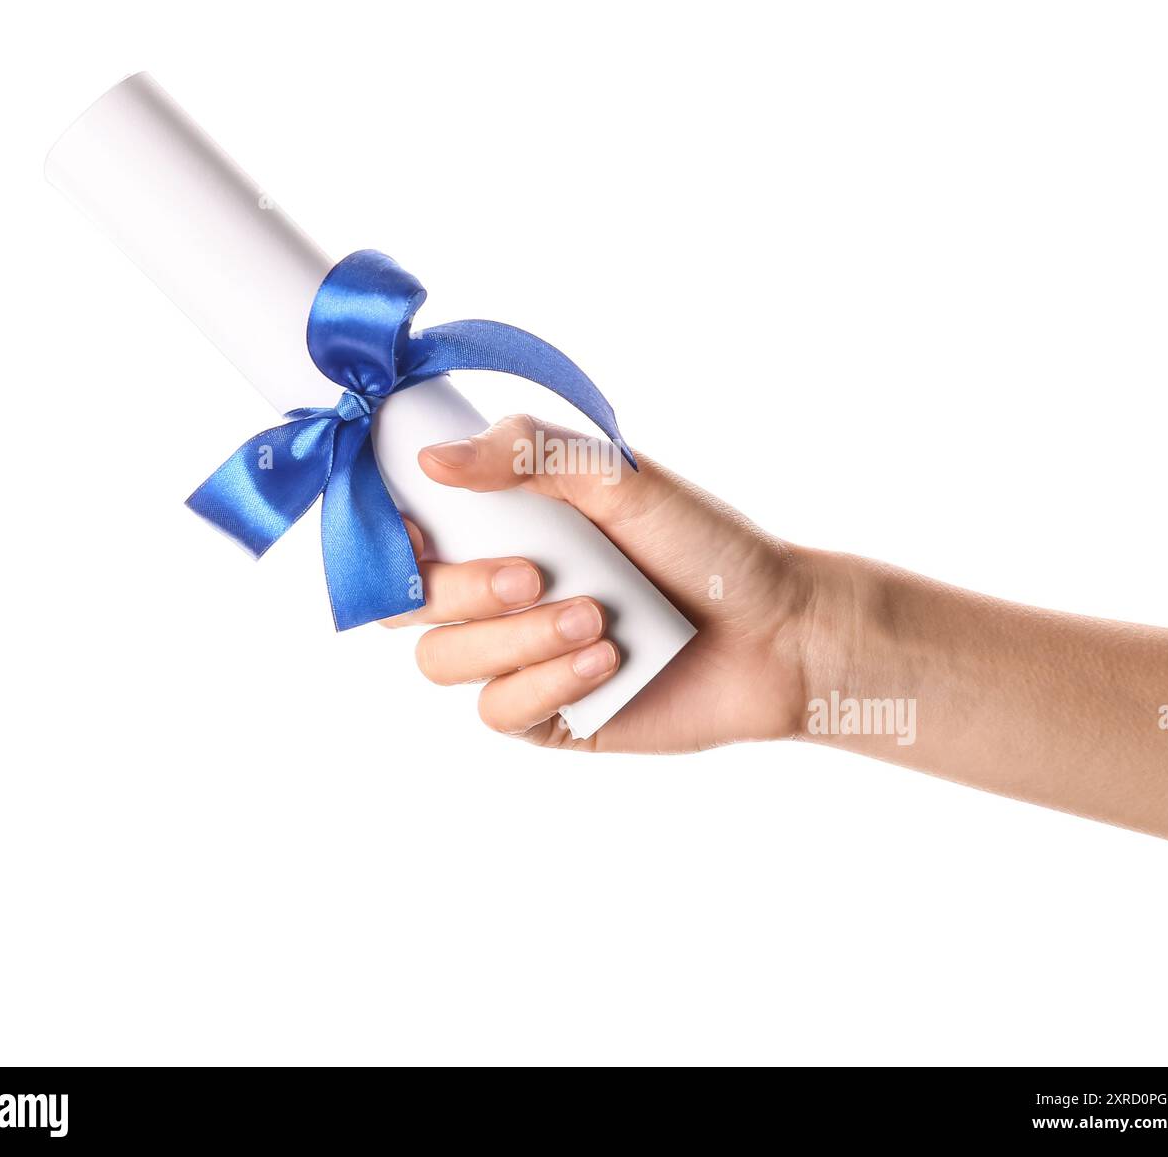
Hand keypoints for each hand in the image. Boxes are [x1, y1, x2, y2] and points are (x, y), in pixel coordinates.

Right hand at [383, 414, 819, 750]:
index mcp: (502, 525)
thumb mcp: (619, 477)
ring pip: (444, 662)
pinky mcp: (545, 713)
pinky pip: (497, 710)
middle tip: (535, 576)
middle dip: (462, 592)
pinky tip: (609, 662)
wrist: (778, 631)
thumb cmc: (704, 543)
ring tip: (595, 619)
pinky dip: (547, 682)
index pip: (403, 533)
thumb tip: (432, 461)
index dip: (388, 535)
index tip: (420, 528)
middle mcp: (495, 591)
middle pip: (407, 605)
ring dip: (515, 640)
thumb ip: (527, 454)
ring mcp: (516, 655)